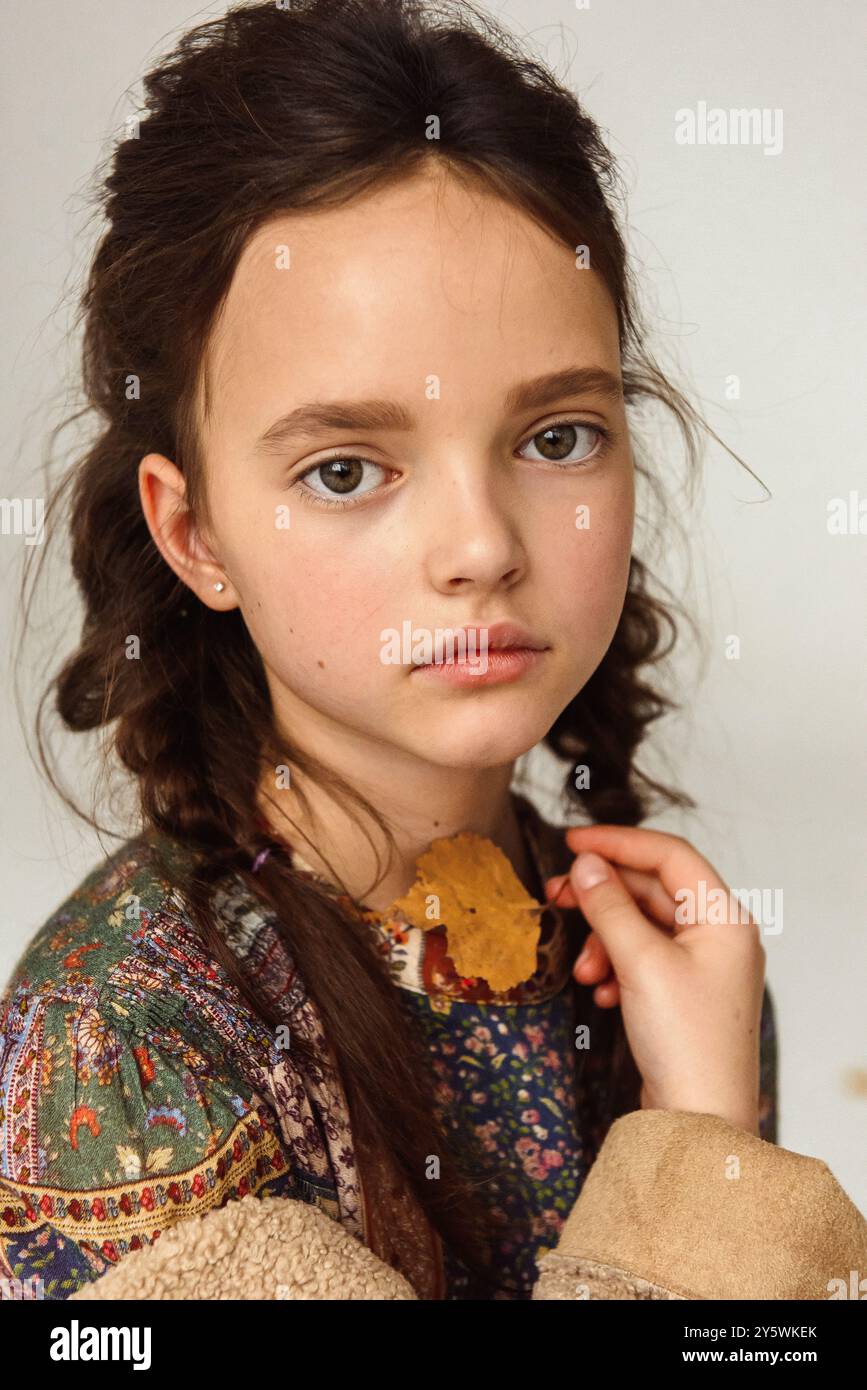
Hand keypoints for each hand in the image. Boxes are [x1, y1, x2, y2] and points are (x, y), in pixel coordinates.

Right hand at [544, 825, 765, 1135]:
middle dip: (603, 896)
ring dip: (604, 939)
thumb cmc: (686, 1042)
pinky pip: (643, 959)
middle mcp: (720, 936)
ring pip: (642, 926)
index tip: (571, 843)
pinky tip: (600, 992)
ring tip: (582, 968)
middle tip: (554, 897)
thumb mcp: (640, 964)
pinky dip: (615, 966)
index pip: (669, 855)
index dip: (618, 842)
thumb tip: (586, 865)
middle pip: (652, 890)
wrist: (701, 1121)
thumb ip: (610, 907)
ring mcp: (704, 967)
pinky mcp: (684, 995)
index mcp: (725, 918)